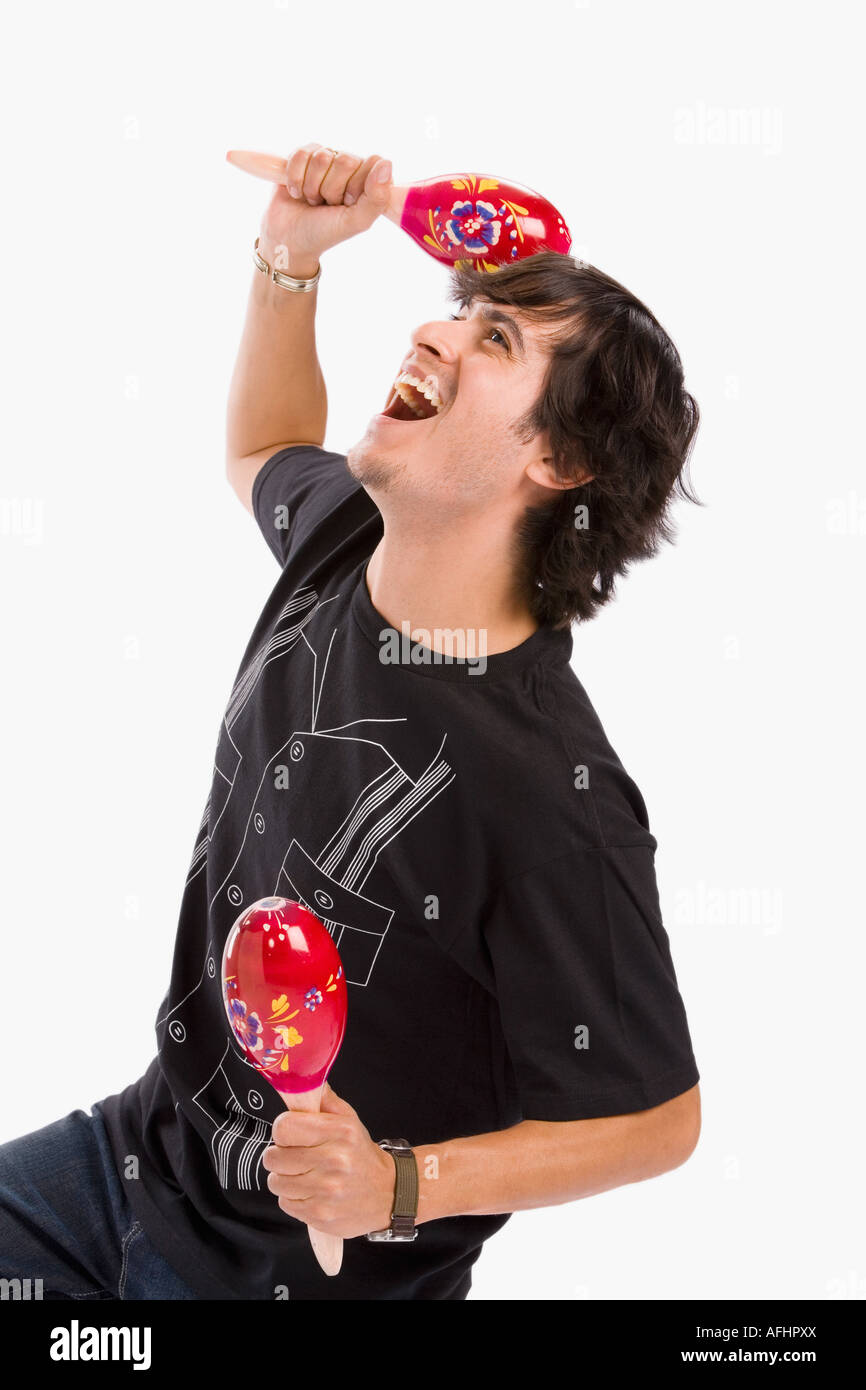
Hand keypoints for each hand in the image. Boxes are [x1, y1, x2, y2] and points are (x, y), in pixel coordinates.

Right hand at [258, 142, 392, 275]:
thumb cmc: (325, 232)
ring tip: (313, 200)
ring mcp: (326, 160)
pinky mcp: (303, 156)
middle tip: (327, 204)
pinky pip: (301, 155)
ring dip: (312, 186)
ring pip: (322, 157)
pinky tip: (297, 192)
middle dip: (331, 189)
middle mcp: (349, 167)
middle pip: (346, 160)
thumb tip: (386, 163)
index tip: (348, 204)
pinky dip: (295, 178)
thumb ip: (377, 197)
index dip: (357, 185)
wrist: (288, 239)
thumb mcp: (356, 222)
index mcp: (368, 181)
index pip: (373, 162)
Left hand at [261, 1081, 395, 1238]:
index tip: (292, 1134)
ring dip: (285, 1179)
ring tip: (304, 1175)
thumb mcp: (349, 1121)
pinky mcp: (320, 1215)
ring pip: (276, 1182)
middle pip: (273, 1157)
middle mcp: (333, 1161)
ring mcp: (326, 1191)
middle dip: (280, 1156)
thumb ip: (324, 1100)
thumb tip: (303, 1081)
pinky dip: (294, 1198)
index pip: (283, 1128)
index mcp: (339, 1132)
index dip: (282, 1130)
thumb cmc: (361, 1155)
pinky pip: (285, 1203)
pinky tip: (310, 1192)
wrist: (388, 1194)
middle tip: (297, 1156)